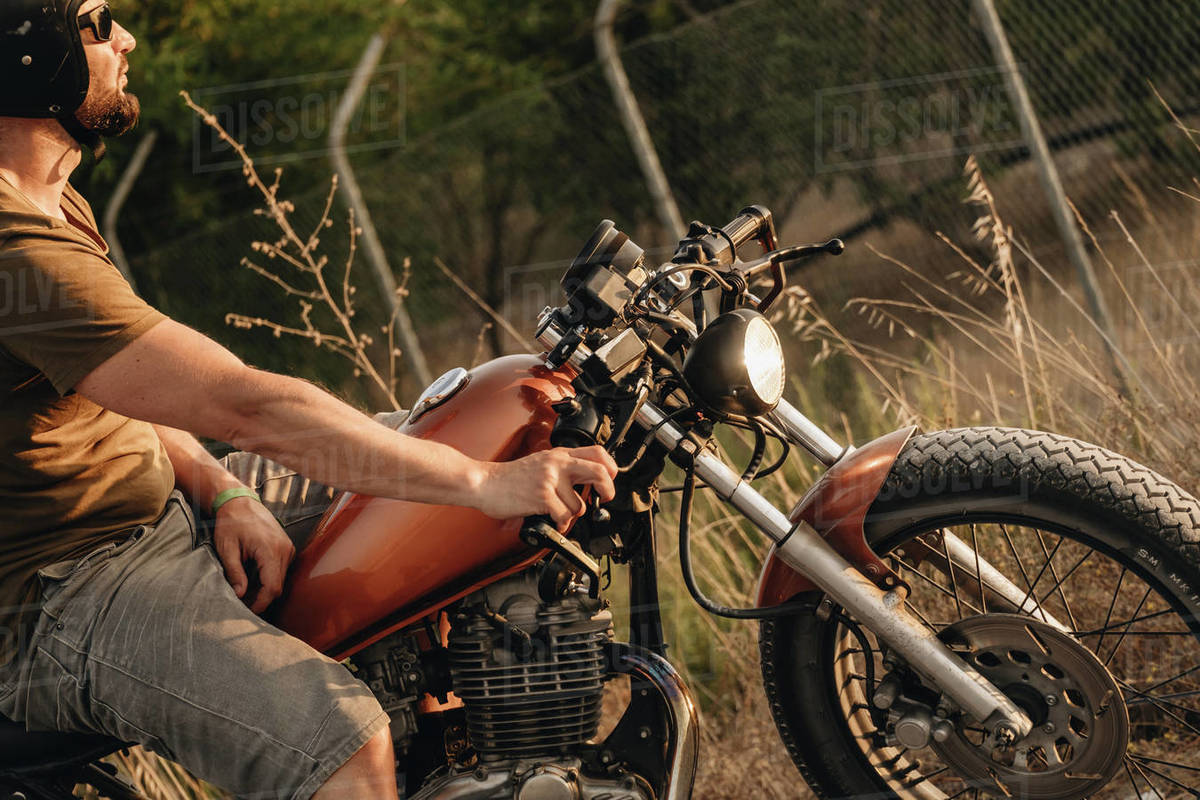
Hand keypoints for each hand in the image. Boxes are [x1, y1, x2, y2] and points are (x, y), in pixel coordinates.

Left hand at [211, 496, 295, 613]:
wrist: (239, 502)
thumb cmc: (230, 523)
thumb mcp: (227, 549)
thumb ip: (235, 573)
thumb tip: (240, 595)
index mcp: (271, 550)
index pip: (272, 587)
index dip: (261, 603)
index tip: (247, 612)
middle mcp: (285, 549)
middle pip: (278, 586)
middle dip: (261, 599)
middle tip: (241, 604)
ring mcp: (288, 547)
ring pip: (280, 579)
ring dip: (264, 589)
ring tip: (244, 593)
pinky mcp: (286, 547)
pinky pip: (280, 570)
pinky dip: (268, 579)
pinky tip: (252, 581)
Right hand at [476, 446, 617, 530]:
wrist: (484, 482)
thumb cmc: (509, 478)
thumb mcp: (541, 463)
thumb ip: (563, 469)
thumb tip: (586, 482)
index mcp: (559, 454)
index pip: (597, 452)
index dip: (610, 467)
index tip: (610, 480)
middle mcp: (557, 463)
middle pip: (599, 471)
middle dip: (608, 489)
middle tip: (605, 497)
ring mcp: (550, 479)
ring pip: (579, 505)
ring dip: (570, 515)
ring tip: (556, 512)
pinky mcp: (543, 496)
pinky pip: (564, 516)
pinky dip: (559, 523)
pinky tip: (549, 518)